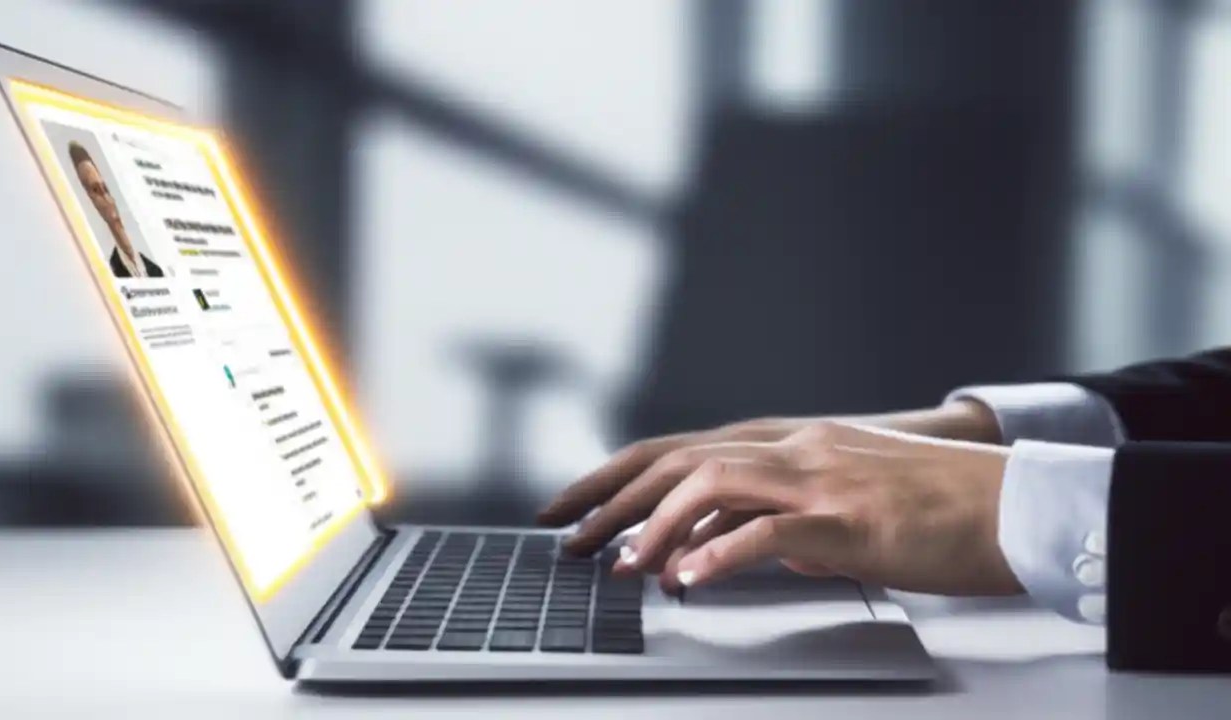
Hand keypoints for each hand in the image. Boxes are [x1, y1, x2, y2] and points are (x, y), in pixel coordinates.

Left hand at [538, 401, 999, 554]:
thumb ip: (790, 523)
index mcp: (794, 445)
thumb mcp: (849, 508)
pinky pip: (770, 530)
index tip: (574, 507)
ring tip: (623, 566)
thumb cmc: (943, 510)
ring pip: (715, 481)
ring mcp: (823, 478)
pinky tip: (690, 579)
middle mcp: (798, 449)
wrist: (1021, 505)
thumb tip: (743, 551)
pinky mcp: (852, 519)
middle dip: (617, 501)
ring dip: (659, 525)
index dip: (620, 476)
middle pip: (683, 461)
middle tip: (571, 542)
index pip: (684, 450)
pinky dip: (721, 553)